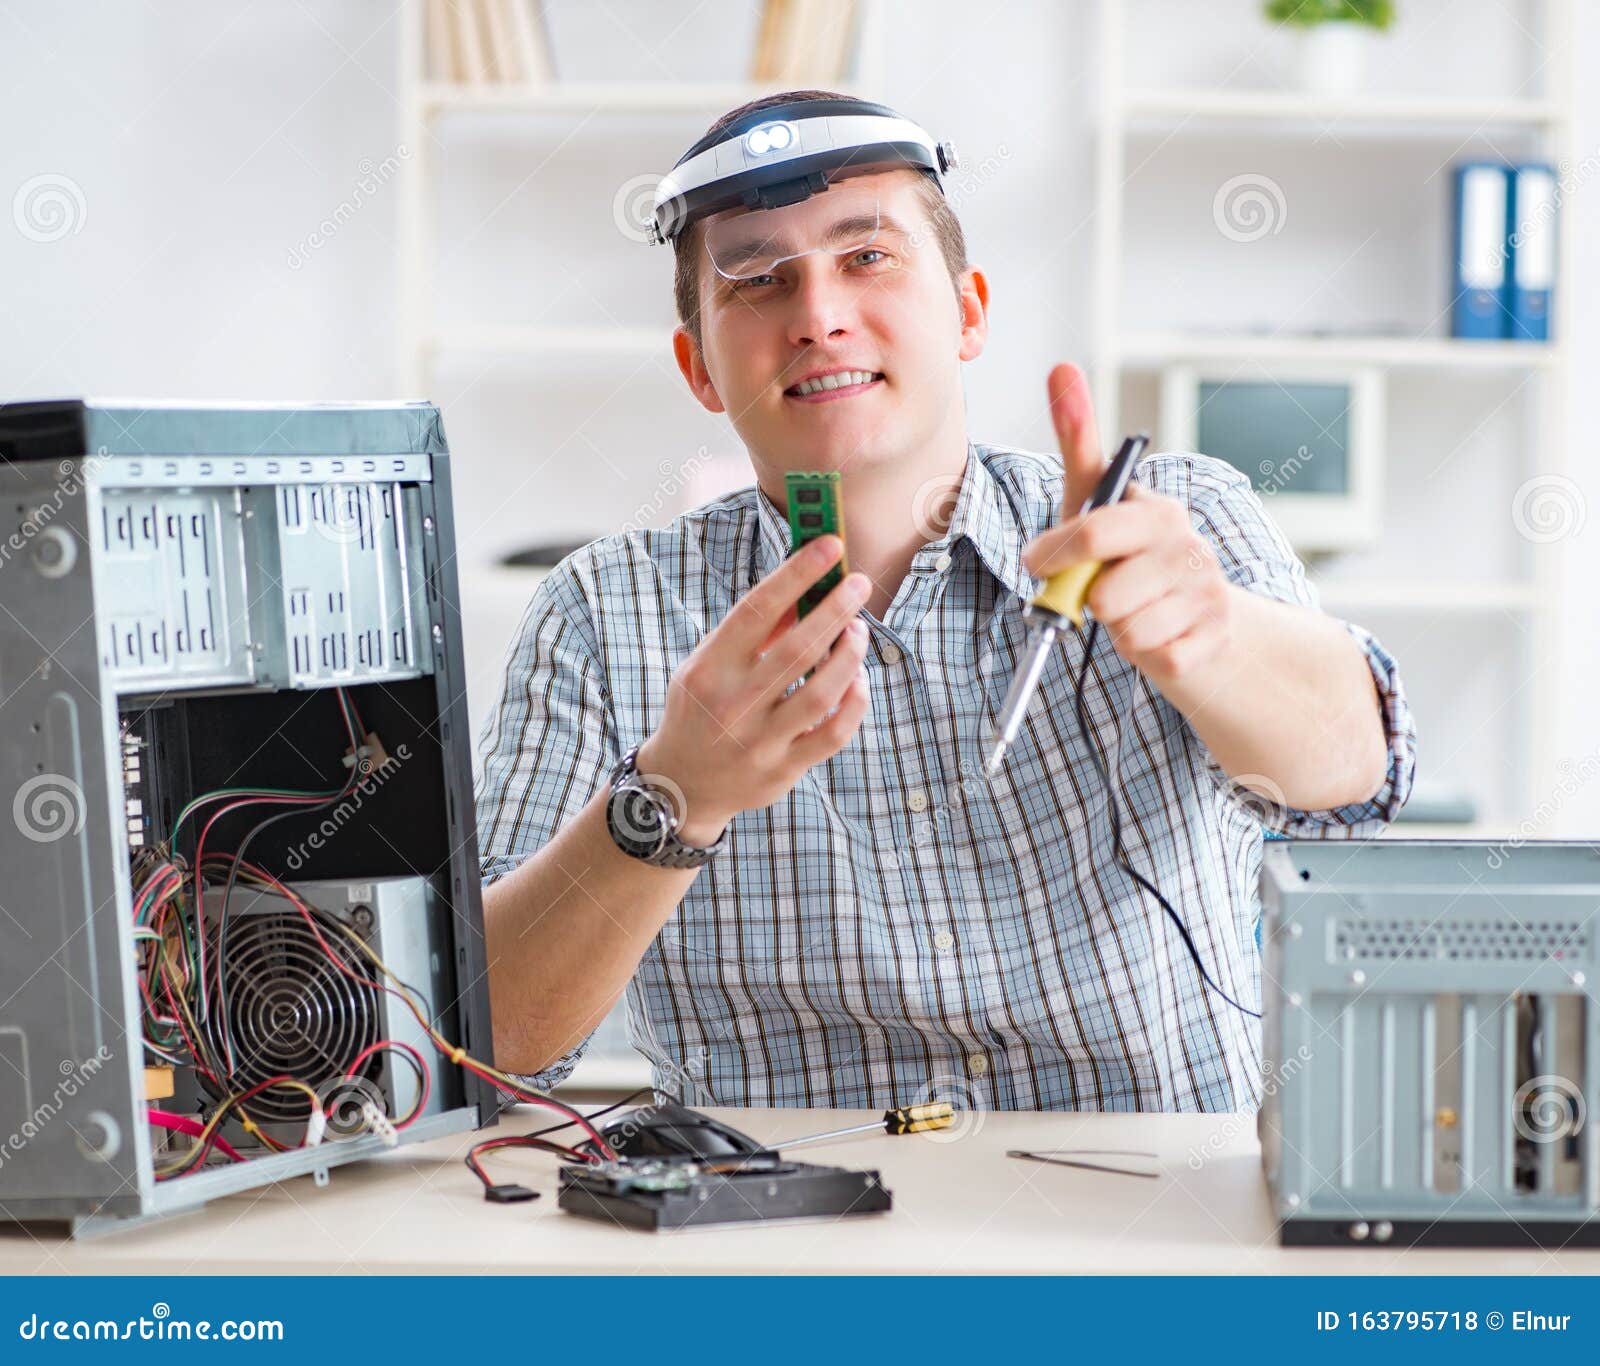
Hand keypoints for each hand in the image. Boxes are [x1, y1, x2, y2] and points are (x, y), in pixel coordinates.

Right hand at [635, 534, 870, 843]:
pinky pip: (834, 733)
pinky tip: (858, 680)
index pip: (758, 610)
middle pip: (799, 648)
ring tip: (858, 630)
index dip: (798, 574)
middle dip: (837, 608)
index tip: (830, 546)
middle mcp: (733, 704)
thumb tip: (804, 590)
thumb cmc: (701, 709)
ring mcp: (759, 741)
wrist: (684, 784)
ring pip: (823, 692)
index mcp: (709, 668)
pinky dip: (855, 701)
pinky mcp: (782, 769)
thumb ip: (753, 634)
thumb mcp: (708, 665)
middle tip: (859, 584)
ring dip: (850, 654)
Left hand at [1020, 362, 1233, 689]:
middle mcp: (1189, 547)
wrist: (1205, 620)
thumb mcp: (1098, 499)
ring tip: (1134, 611)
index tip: (1035, 561)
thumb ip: (1078, 439)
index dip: (1055, 553)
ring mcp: (1206, 593)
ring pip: (1124, 632)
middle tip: (1101, 590)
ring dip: (1118, 631)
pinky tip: (1159, 635)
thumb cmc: (1132, 555)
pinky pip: (1150, 659)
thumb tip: (1061, 366)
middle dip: (1090, 601)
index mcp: (1157, 511)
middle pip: (1103, 595)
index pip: (1093, 532)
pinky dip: (1145, 656)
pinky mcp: (1212, 639)